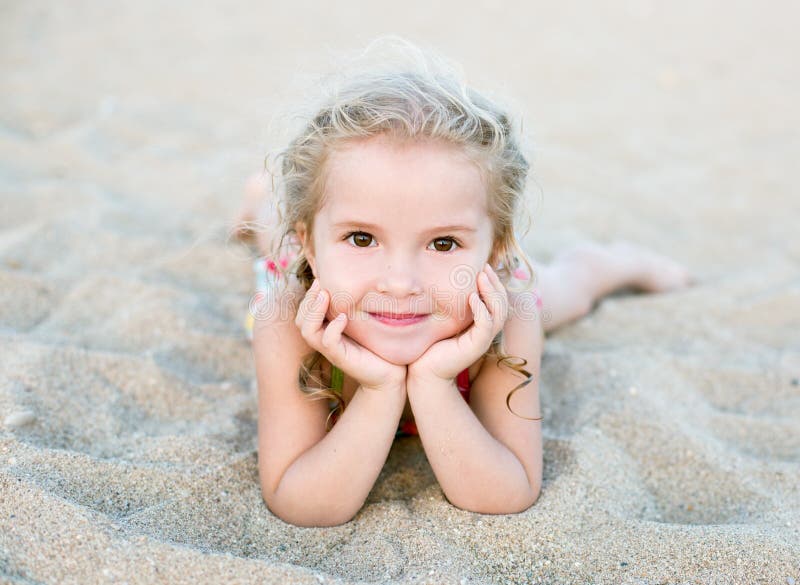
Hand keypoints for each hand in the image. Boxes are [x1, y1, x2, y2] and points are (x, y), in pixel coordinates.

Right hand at [295, 279, 406, 391]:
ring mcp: (331, 350)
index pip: (304, 313)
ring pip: (307, 330)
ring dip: (314, 310)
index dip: (308, 296)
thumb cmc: (378, 345)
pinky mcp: (342, 358)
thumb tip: (352, 279)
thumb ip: (352, 306)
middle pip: (300, 320)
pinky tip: (343, 317)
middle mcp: (324, 340)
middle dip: (308, 299)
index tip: (321, 279)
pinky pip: (327, 342)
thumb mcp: (363, 321)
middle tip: (322, 284)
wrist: (391, 373)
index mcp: (326, 330)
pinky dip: (332, 327)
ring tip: (326, 295)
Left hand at [408, 263, 508, 382]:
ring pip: (498, 313)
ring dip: (491, 293)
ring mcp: (482, 340)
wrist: (423, 370)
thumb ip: (451, 303)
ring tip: (481, 276)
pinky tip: (471, 297)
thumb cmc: (430, 343)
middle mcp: (486, 332)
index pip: (496, 300)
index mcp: (481, 324)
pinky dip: (482, 310)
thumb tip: (447, 280)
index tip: (484, 266)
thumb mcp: (443, 318)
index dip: (493, 283)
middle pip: (502, 304)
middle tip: (485, 267)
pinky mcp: (475, 347)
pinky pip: (486, 326)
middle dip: (495, 283)